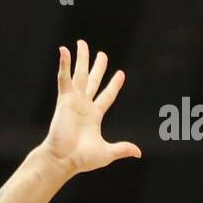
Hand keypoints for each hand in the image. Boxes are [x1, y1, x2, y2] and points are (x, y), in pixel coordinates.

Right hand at [41, 40, 141, 176]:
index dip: (114, 86)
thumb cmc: (82, 159)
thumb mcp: (107, 153)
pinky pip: (64, 78)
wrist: (63, 159)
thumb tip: (139, 153)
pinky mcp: (64, 100)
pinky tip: (64, 50)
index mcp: (94, 117)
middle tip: (102, 55)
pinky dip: (64, 64)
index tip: (121, 74)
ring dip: (81, 59)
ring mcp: (73, 101)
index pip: (107, 96)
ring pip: (79, 75)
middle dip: (98, 68)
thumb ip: (122, 149)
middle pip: (93, 81)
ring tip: (82, 43)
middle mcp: (84, 106)